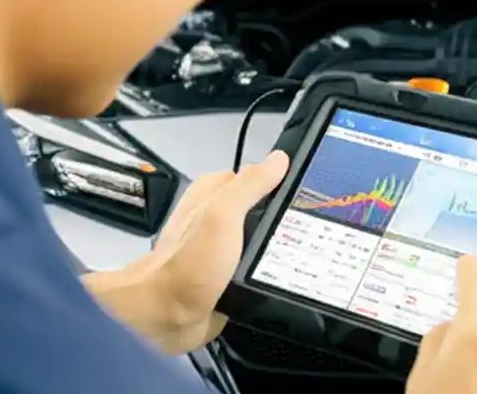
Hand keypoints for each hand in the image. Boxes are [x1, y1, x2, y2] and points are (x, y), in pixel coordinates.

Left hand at [84, 150, 288, 354]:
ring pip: (258, 242)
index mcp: (209, 196)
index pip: (249, 177)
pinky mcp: (224, 280)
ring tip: (308, 251)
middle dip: (280, 218)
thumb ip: (250, 185)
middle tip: (310, 224)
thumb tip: (279, 158)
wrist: (166, 318)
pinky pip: (254, 271)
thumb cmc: (190, 263)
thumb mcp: (223, 214)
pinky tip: (285, 277)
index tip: (305, 189)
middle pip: (257, 210)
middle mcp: (212, 221)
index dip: (275, 180)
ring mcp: (217, 252)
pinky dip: (268, 274)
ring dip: (276, 249)